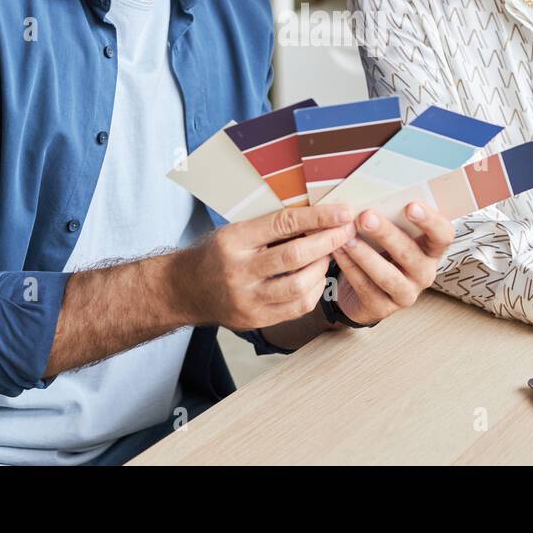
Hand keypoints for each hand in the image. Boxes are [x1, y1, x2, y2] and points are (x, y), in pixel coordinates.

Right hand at [175, 204, 355, 330]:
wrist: (186, 289)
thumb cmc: (216, 253)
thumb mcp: (235, 230)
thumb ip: (271, 227)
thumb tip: (319, 215)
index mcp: (234, 240)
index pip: (283, 223)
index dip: (318, 217)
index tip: (343, 212)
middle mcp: (238, 271)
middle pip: (295, 256)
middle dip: (328, 242)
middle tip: (346, 231)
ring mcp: (247, 299)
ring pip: (300, 285)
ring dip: (323, 267)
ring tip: (328, 254)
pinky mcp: (255, 320)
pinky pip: (297, 306)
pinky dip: (315, 289)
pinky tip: (317, 277)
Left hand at [330, 202, 454, 325]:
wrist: (365, 289)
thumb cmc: (382, 250)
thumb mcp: (391, 234)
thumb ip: (389, 217)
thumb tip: (368, 194)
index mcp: (432, 249)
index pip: (443, 235)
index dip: (430, 221)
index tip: (410, 206)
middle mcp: (425, 273)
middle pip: (410, 253)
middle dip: (386, 234)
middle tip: (365, 217)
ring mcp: (406, 293)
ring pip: (387, 275)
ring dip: (365, 255)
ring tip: (346, 238)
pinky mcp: (384, 308)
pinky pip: (366, 287)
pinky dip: (350, 267)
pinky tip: (338, 252)